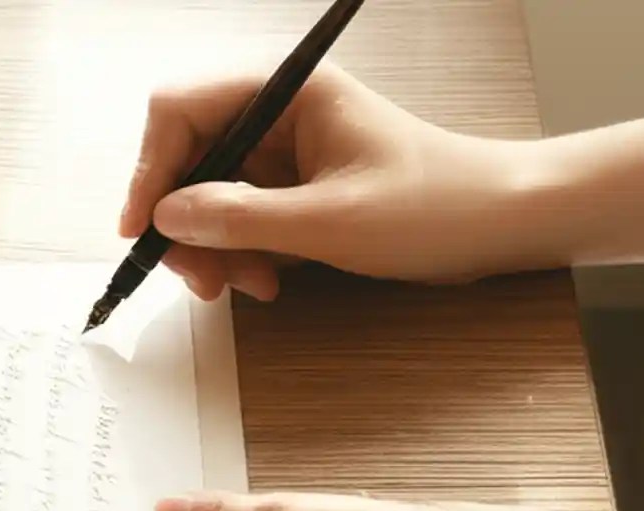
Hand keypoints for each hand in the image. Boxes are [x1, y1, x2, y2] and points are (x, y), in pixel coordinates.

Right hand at [121, 63, 563, 300]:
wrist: (501, 223)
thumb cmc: (436, 206)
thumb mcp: (331, 222)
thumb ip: (240, 219)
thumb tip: (166, 217)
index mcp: (287, 91)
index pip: (180, 110)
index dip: (150, 168)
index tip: (142, 229)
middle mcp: (277, 112)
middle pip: (188, 157)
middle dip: (185, 222)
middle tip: (198, 279)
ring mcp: (284, 150)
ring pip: (208, 195)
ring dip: (214, 248)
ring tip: (246, 287)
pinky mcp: (293, 186)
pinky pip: (239, 217)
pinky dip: (241, 252)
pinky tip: (266, 280)